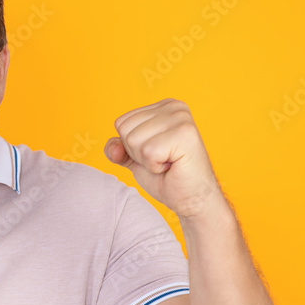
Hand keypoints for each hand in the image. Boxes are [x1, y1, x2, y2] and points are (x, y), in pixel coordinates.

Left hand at [104, 98, 223, 219]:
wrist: (191, 198)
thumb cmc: (166, 177)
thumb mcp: (135, 158)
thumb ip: (118, 148)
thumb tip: (114, 148)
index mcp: (162, 106)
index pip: (121, 122)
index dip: (131, 146)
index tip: (155, 153)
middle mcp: (173, 106)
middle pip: (125, 130)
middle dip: (138, 153)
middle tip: (163, 160)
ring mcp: (180, 118)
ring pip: (134, 140)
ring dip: (147, 160)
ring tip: (168, 162)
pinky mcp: (185, 134)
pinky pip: (148, 152)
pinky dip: (155, 166)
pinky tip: (173, 165)